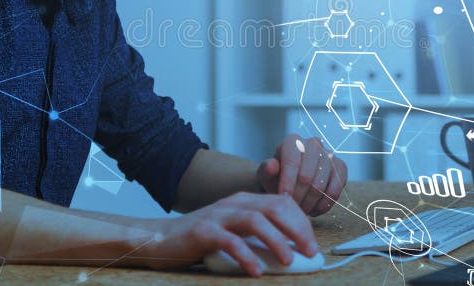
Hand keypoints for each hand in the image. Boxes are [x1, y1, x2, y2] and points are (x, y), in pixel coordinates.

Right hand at [143, 192, 316, 276]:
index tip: (312, 244)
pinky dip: (246, 256)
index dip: (301, 222)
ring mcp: (218, 215)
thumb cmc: (203, 239)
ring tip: (287, 262)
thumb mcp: (235, 232)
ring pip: (255, 220)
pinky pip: (230, 241)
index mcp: (245, 201)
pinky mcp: (202, 231)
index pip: (282, 204)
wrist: (161, 238)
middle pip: (274, 208)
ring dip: (276, 241)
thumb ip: (258, 237)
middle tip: (309, 252)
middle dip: (296, 229)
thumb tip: (292, 253)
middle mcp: (234, 203)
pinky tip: (256, 271)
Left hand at [257, 134, 347, 215]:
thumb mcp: (266, 174)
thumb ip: (266, 170)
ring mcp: (329, 154)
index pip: (292, 162)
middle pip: (307, 176)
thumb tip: (271, 165)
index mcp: (292, 141)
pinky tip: (313, 210)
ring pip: (320, 186)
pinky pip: (335, 191)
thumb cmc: (277, 177)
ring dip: (309, 204)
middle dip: (297, 197)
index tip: (283, 200)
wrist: (292, 179)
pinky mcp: (341, 168)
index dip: (287, 183)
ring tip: (300, 211)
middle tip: (291, 210)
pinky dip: (323, 205)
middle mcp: (313, 143)